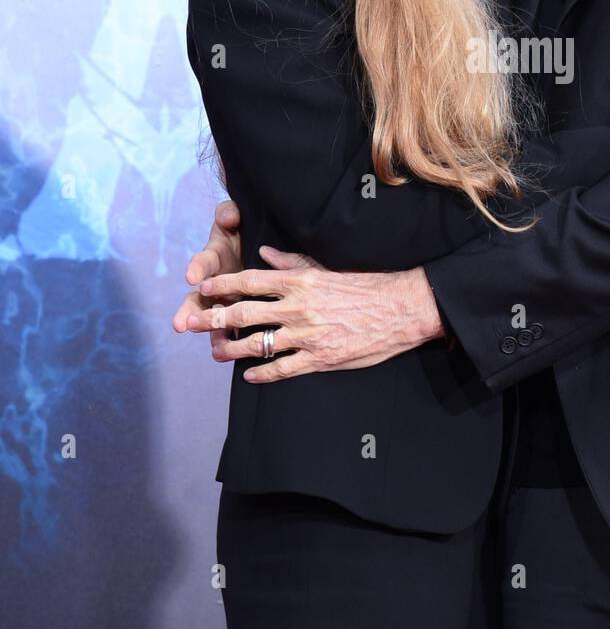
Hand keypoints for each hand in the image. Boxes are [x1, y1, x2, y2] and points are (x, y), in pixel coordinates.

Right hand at [172, 199, 241, 333]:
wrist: (253, 241)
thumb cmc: (239, 229)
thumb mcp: (234, 217)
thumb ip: (228, 213)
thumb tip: (229, 216)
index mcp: (214, 258)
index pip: (203, 262)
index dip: (197, 267)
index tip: (191, 276)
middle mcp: (214, 281)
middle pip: (198, 297)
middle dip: (190, 311)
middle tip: (180, 324)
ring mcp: (223, 297)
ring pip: (212, 316)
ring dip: (210, 330)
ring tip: (214, 345)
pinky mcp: (236, 308)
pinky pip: (230, 324)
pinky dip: (230, 336)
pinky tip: (231, 350)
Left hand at [185, 248, 442, 382]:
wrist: (400, 309)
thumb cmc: (366, 285)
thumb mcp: (327, 268)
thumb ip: (292, 262)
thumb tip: (263, 253)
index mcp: (300, 282)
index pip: (250, 281)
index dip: (222, 285)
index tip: (202, 288)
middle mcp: (298, 308)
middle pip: (244, 313)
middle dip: (213, 318)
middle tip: (190, 323)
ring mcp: (307, 335)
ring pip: (257, 344)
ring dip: (231, 349)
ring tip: (215, 352)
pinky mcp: (319, 358)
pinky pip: (282, 369)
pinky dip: (263, 373)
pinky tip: (250, 376)